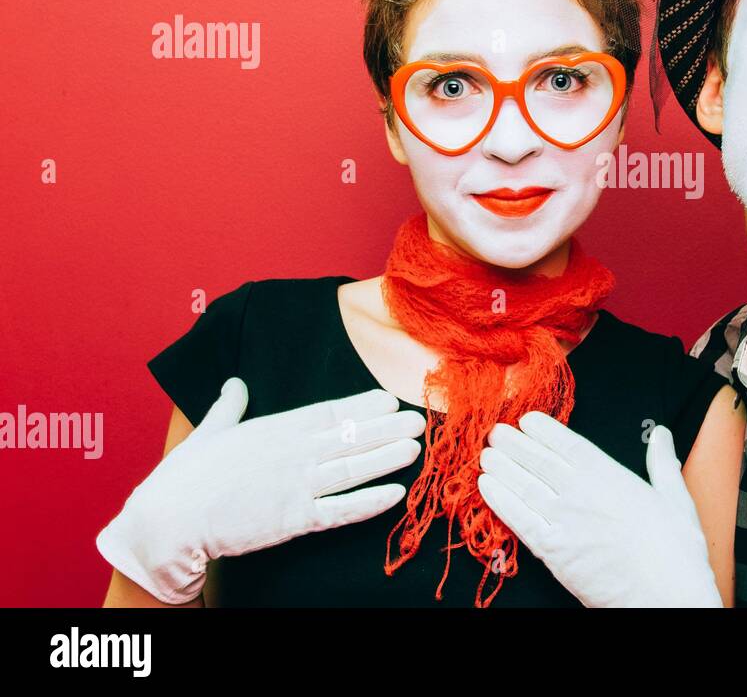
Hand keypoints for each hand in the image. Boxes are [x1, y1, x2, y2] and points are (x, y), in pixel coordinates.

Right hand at [96, 377, 424, 603]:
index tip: (389, 400)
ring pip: (353, 468)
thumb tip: (236, 383)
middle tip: (420, 420)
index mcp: (274, 428)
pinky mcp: (294, 520)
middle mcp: (292, 453)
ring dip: (387, 459)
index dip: (364, 406)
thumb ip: (229, 406)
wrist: (168, 522)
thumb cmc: (184, 477)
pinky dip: (370, 502)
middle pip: (351, 436)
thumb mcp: (210, 430)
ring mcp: (296, 486)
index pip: (330, 412)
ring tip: (415, 450)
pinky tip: (395, 494)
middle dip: (388, 428)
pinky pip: (341, 511)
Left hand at [477, 411, 721, 607]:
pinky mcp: (553, 551)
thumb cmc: (676, 550)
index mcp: (609, 475)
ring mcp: (564, 521)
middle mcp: (581, 492)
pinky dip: (500, 501)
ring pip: (523, 486)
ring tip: (486, 455)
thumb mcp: (676, 497)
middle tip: (496, 432)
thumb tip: (661, 434)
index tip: (527, 419)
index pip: (567, 443)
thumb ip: (662, 463)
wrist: (665, 593)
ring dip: (502, 468)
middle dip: (514, 444)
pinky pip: (518, 520)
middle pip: (539, 461)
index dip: (543, 429)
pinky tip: (487, 487)